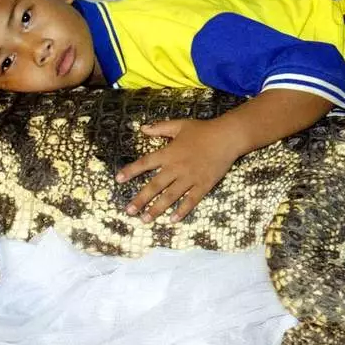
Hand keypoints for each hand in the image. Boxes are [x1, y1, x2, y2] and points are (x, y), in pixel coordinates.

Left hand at [116, 118, 242, 222]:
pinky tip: (173, 219)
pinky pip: (191, 200)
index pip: (145, 163)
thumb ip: (160, 128)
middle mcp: (176, 168)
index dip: (131, 171)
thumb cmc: (203, 130)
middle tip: (129, 211)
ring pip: (170, 196)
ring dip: (157, 208)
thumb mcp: (179, 125)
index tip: (118, 179)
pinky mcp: (203, 185)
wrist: (227, 137)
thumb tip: (142, 129)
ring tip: (146, 219)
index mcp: (169, 153)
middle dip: (141, 199)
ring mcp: (190, 178)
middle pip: (155, 185)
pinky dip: (182, 210)